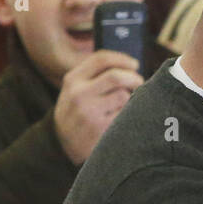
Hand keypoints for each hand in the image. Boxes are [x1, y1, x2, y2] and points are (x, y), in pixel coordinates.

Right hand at [53, 50, 142, 164]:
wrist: (63, 144)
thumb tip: (130, 66)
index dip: (122, 59)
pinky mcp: (100, 128)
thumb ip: (94, 75)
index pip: (101, 59)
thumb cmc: (75, 112)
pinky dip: (128, 113)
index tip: (134, 64)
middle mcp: (79, 94)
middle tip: (139, 82)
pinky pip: (124, 114)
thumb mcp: (74, 89)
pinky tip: (122, 117)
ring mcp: (89, 112)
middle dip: (133, 77)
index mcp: (73, 79)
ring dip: (131, 98)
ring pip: (123, 96)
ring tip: (126, 103)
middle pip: (116, 76)